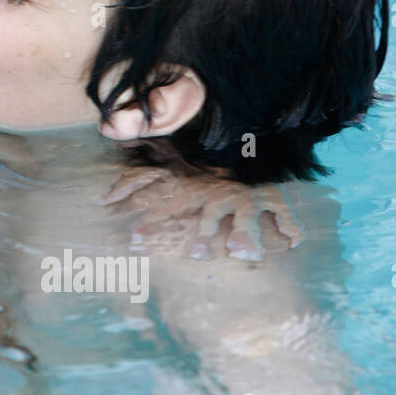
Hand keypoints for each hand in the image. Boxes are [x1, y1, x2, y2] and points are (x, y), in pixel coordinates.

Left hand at [98, 167, 302, 260]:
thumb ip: (132, 184)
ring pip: (245, 216)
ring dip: (246, 235)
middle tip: (195, 256)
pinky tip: (295, 241)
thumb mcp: (164, 170)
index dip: (153, 222)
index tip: (136, 240)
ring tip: (244, 255)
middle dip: (203, 235)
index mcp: (192, 189)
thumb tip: (99, 199)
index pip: (168, 206)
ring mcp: (246, 195)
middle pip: (209, 216)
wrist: (240, 138)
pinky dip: (291, 224)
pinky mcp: (272, 195)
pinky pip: (282, 210)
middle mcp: (217, 193)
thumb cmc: (196, 165)